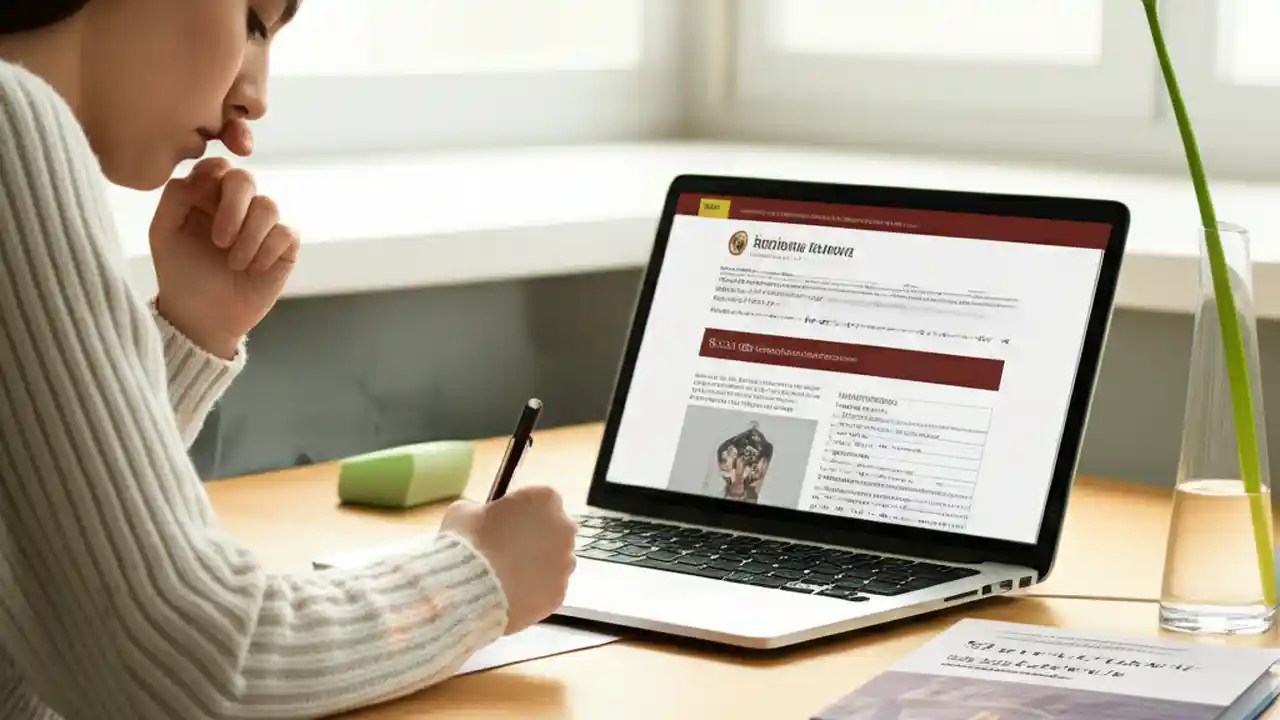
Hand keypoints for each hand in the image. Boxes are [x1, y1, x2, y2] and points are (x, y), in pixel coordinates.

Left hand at [149, 120, 297, 358]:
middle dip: (234, 207)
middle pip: (245, 179)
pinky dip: (268, 251)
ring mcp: (262, 225)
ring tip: (234, 263)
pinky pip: (286, 233)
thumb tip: (206, 174)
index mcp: (207, 195)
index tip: (204, 194)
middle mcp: (237, 205)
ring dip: (249, 237)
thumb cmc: (180, 273)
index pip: (218, 166)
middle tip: (220, 240)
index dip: (215, 172)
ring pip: (268, 206)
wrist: (202, 316)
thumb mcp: (164, 232)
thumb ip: (176, 196)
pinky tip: (252, 269)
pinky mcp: (284, 247)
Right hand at [441, 487, 577, 633]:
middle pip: (554, 531)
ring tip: (509, 577)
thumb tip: (481, 519)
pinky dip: (536, 591)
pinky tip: (514, 595)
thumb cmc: (468, 541)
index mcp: (545, 499)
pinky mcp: (560, 593)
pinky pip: (549, 589)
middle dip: (537, 538)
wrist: (468, 589)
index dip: (523, 512)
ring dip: (539, 566)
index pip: (542, 500)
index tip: (507, 522)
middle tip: (509, 550)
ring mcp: (566, 563)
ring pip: (556, 562)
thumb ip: (483, 511)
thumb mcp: (464, 512)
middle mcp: (564, 528)